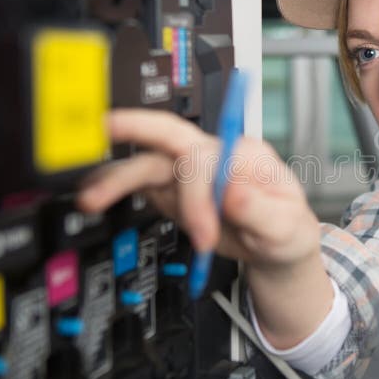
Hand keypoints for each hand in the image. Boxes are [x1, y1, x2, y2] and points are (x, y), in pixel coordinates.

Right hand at [77, 109, 320, 269]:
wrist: (277, 249)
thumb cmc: (287, 231)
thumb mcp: (288, 227)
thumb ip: (262, 211)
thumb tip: (232, 195)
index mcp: (245, 155)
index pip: (207, 157)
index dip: (197, 197)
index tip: (205, 236)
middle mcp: (215, 156)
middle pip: (171, 139)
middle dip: (137, 131)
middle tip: (104, 129)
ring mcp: (191, 173)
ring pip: (149, 163)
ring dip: (118, 177)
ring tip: (91, 197)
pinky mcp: (175, 192)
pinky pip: (142, 186)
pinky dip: (118, 190)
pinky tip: (97, 195)